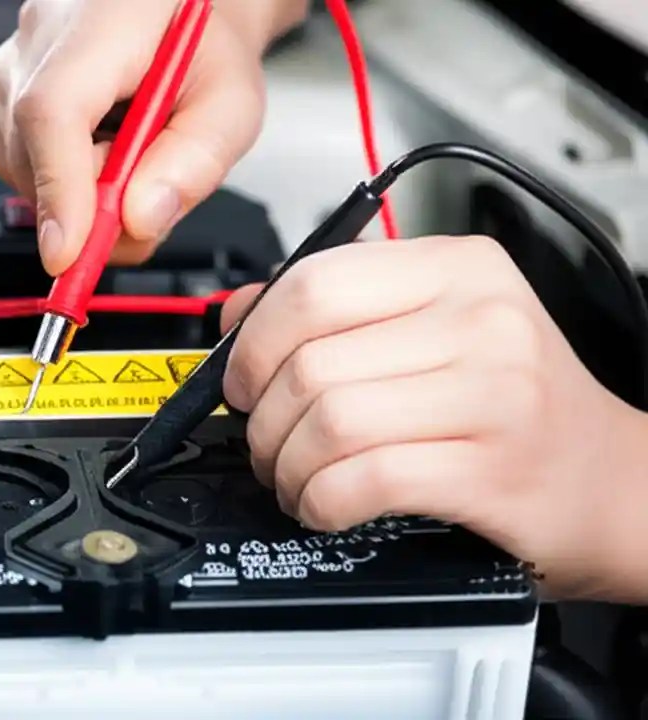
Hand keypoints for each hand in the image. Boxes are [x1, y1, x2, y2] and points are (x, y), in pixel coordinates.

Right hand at [0, 0, 307, 275]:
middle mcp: (39, 32)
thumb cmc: (204, 51)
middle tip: (146, 189)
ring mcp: (6, 60)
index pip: (53, 110)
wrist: (178, 18)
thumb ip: (196, 162)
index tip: (69, 252)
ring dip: (73, 188)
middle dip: (88, 202)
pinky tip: (89, 147)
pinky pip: (7, 163)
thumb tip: (138, 221)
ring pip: (17, 166)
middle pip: (32, 151)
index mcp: (104, 18)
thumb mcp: (232, 105)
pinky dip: (52, 178)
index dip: (58, 189)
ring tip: (121, 149)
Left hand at [219, 235, 647, 602]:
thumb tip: (237, 312)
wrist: (617, 483)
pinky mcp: (488, 470)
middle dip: (260, 416)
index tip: (241, 375)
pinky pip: (360, 481)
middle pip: (309, 361)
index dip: (253, 339)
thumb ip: (339, 308)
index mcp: (459, 268)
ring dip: (286, 465)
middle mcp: (482, 320)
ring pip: (327, 421)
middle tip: (264, 440)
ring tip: (294, 476)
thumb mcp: (438, 327)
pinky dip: (319, 502)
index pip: (313, 283)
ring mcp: (492, 395)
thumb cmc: (521, 405)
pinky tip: (325, 505)